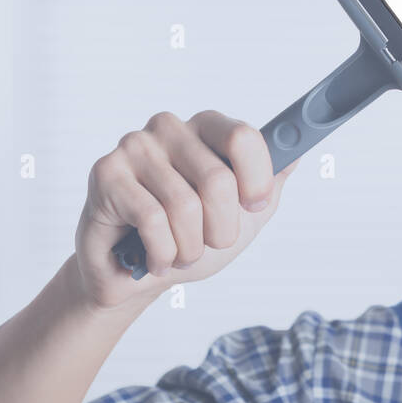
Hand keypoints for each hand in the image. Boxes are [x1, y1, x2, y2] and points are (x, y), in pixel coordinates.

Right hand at [74, 110, 296, 309]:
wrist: (135, 275)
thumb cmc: (191, 236)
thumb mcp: (244, 214)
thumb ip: (271, 183)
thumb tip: (296, 154)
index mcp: (207, 127)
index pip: (244, 138)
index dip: (257, 180)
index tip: (254, 206)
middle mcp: (170, 127)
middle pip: (218, 179)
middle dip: (222, 229)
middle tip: (209, 243)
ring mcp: (135, 146)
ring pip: (185, 206)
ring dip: (189, 248)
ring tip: (178, 253)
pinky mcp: (106, 172)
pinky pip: (152, 220)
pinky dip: (162, 252)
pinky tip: (154, 257)